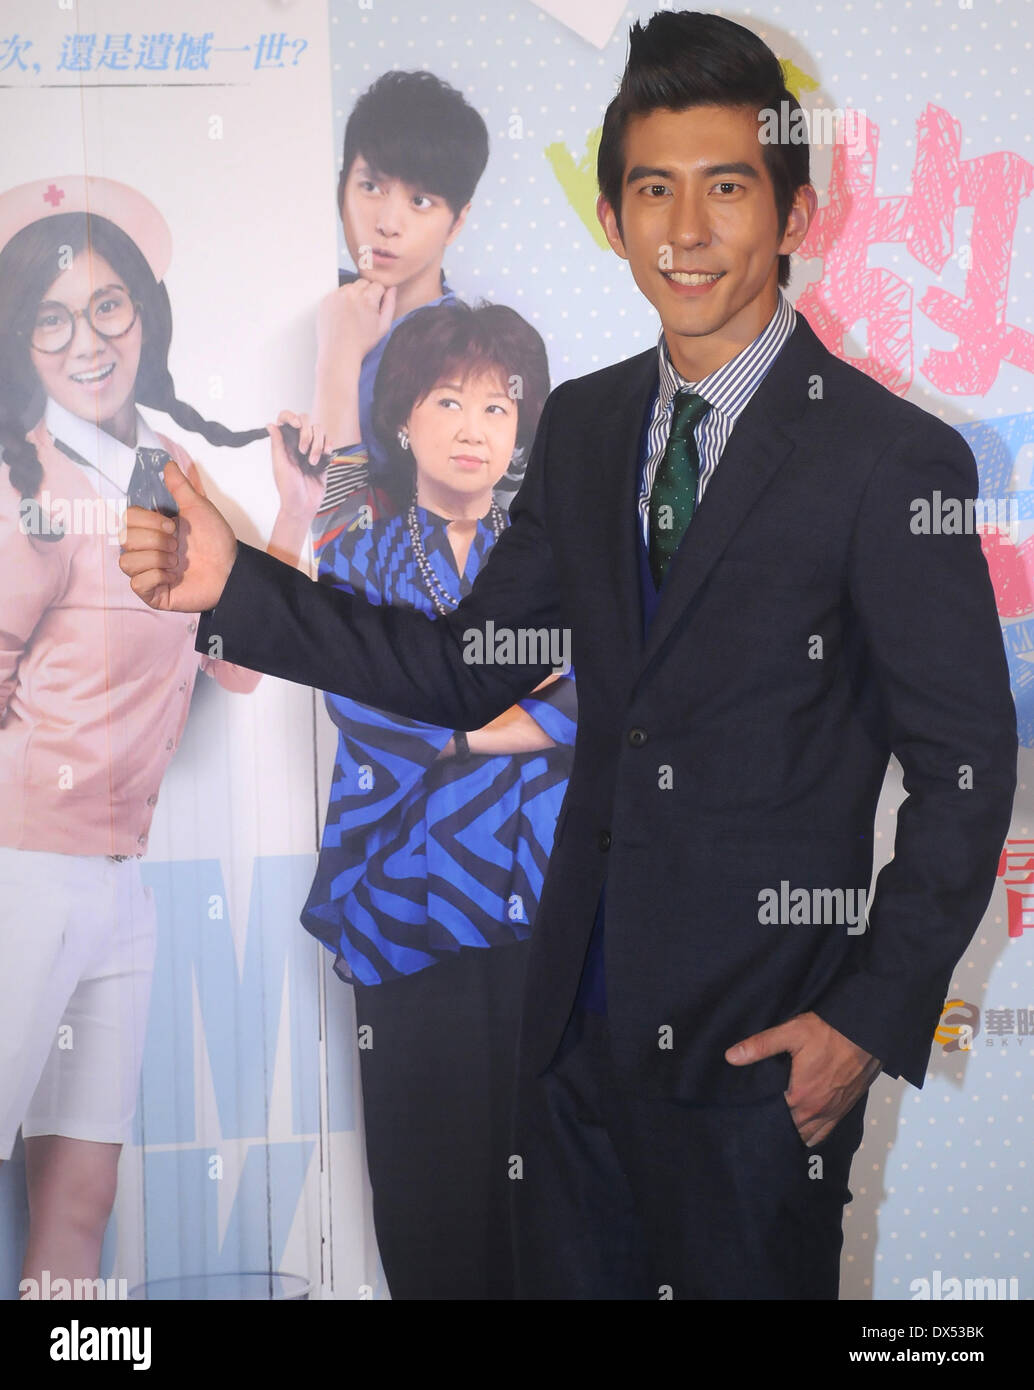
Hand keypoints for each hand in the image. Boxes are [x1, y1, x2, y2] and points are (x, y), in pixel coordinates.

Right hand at [119, 461, 237, 611]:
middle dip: (155, 540)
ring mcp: (147, 572)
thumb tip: (167, 464)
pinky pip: (136, 584)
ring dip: (155, 559)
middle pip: (124, 539)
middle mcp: (145, 550)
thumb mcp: (199, 508)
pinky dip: (155, 578)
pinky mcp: (152, 593)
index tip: (173, 525)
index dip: (148, 521)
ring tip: (176, 562)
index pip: (127, 518)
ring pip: (126, 562)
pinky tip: (171, 577)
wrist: (232, 570)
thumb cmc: (216, 540)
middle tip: (177, 547)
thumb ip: (181, 487)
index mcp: (151, 530)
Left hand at [269, 410, 325, 520]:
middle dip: (307, 435)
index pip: (286, 420)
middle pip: (306, 421)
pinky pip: (329, 441)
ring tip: (313, 462)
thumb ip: (277, 445)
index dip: (291, 417)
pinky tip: (326, 455)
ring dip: (318, 445)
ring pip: (319, 430)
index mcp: (284, 444)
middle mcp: (297, 443)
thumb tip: (270, 425)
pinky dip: (329, 445)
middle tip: (303, 452)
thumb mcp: (281, 466)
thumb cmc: (288, 489)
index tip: (297, 426)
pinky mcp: (323, 456)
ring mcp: (311, 448)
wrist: (304, 506)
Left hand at [316, 278, 395, 364]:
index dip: (379, 296)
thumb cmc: (361, 343)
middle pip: (363, 283)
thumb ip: (390, 304)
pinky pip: (337, 293)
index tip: (374, 308)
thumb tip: (392, 289)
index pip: (378, 285)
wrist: (339, 353)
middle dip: (366, 293)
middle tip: (363, 312)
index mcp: (367, 298)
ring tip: (352, 315)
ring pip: (350, 287)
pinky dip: (341, 300)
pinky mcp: (326, 299)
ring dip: (353, 295)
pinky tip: (343, 315)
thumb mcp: (383, 326)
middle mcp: (351, 293)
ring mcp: (336, 295)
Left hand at [725, 1011, 880, 1146]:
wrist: (866, 1033)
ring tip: (776, 1126)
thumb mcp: (791, 1033)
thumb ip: (760, 1046)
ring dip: (793, 1133)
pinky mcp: (844, 1110)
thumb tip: (731, 1056)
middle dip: (774, 1127)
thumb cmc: (829, 1032)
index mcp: (800, 1096)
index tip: (745, 1114)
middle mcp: (816, 1111)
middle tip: (758, 1120)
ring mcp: (832, 1113)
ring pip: (807, 1136)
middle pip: (789, 1131)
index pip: (772, 1118)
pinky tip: (800, 1129)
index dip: (758, 1116)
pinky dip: (811, 1135)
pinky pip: (824, 1134)